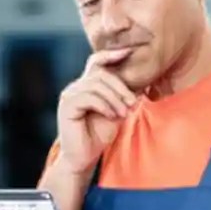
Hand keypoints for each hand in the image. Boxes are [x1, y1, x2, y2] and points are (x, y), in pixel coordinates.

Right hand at [54, 56, 139, 173]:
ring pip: (96, 85)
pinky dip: (104, 105)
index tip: (130, 51)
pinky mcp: (67, 106)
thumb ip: (123, 95)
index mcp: (86, 86)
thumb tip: (143, 80)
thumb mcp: (116, 111)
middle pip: (101, 74)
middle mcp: (75, 87)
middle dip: (121, 87)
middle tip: (133, 103)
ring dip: (115, 98)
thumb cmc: (99, 136)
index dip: (111, 54)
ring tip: (124, 113)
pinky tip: (112, 116)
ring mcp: (69, 96)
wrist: (84, 157)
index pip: (96, 62)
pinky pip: (89, 97)